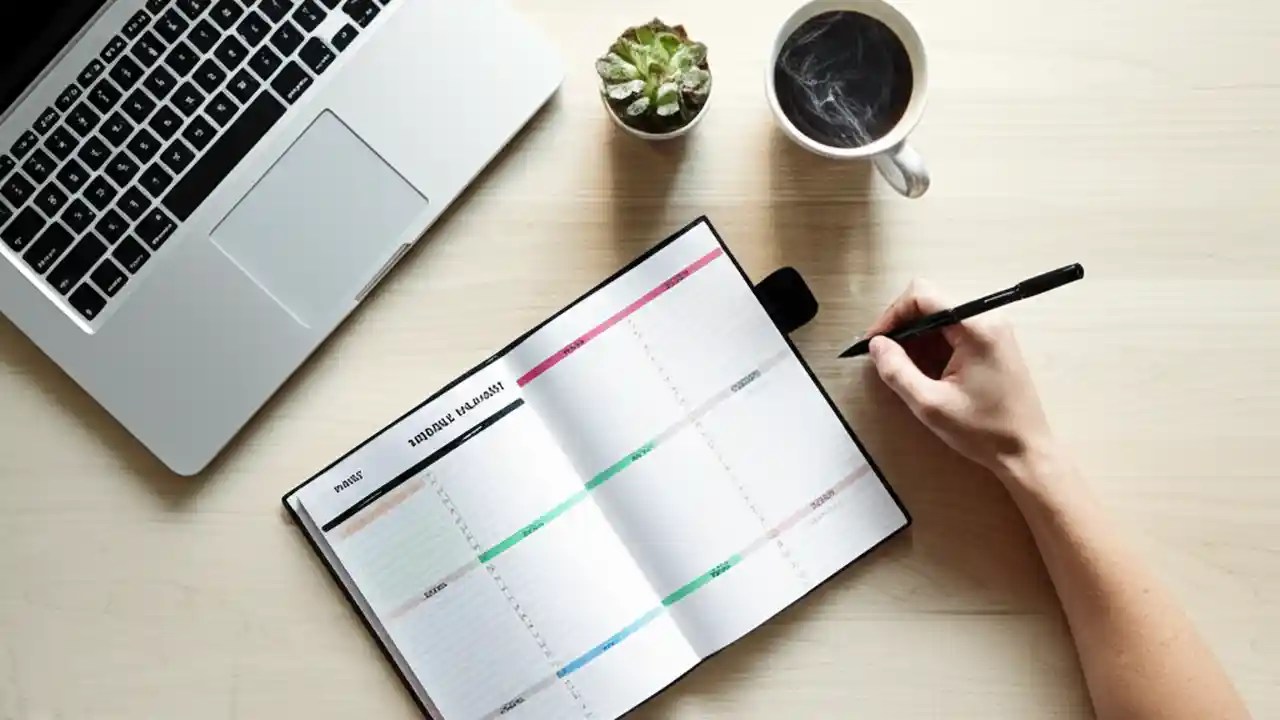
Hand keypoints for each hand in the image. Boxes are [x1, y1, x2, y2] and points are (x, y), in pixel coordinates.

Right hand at [865, 280, 1057, 487]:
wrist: (1026, 451)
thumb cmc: (982, 431)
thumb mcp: (930, 405)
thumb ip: (897, 371)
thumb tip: (875, 345)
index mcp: (976, 328)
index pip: (923, 295)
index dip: (891, 315)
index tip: (874, 342)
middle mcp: (988, 319)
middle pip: (931, 301)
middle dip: (902, 326)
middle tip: (884, 357)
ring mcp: (993, 329)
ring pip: (940, 316)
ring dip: (916, 337)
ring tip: (902, 367)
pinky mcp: (993, 342)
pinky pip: (953, 330)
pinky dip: (932, 344)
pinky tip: (923, 370)